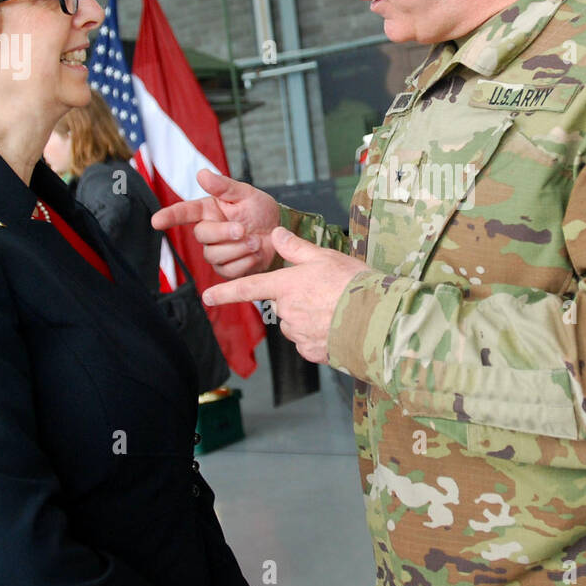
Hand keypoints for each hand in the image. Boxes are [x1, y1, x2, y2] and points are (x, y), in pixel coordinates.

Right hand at [151, 168, 279, 278]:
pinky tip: (255, 253)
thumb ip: (224, 186)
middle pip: (202, 236)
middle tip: (244, 229)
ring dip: (239, 248)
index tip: (156, 221)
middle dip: (224, 233)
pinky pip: (229, 270)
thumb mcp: (246, 194)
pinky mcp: (226, 269)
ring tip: (255, 240)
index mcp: (209, 210)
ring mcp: (216, 252)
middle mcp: (209, 231)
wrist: (279, 234)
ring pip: (215, 255)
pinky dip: (246, 262)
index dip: (169, 216)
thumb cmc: (260, 211)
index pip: (184, 212)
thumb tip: (201, 174)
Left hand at [203, 227, 366, 363]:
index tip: (207, 297)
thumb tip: (275, 234)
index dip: (225, 292)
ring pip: (295, 324)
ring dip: (308, 318)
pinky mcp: (312, 352)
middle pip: (282, 306)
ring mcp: (299, 334)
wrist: (378, 319)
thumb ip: (296, 247)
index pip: (248, 288)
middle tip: (327, 293)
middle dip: (297, 300)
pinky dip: (319, 335)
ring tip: (336, 309)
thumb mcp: (325, 257)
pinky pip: (309, 341)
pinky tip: (338, 326)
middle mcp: (287, 311)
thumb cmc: (353, 284)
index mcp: (287, 286)